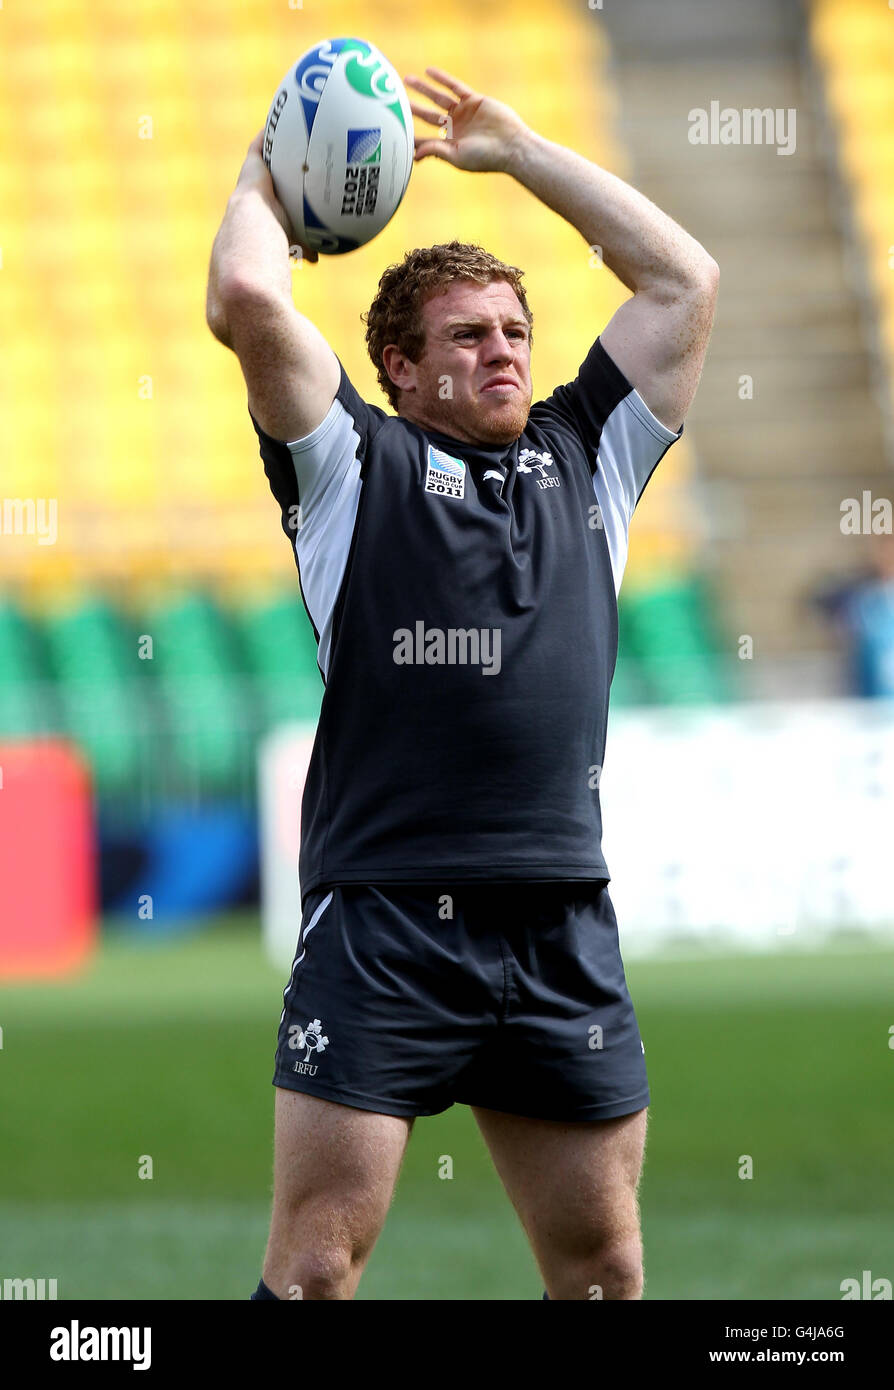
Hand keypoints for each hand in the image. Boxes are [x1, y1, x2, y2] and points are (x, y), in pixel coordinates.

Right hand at [237, 129, 318, 262]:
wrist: (254, 229)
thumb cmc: (274, 242)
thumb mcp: (293, 243)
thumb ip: (305, 247)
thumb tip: (315, 259)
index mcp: (266, 209)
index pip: (274, 195)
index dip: (280, 187)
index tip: (290, 179)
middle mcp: (258, 191)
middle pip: (269, 172)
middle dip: (277, 162)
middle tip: (290, 150)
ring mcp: (253, 176)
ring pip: (264, 155)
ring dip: (273, 141)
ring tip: (286, 125)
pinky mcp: (252, 164)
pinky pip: (260, 143)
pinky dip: (269, 130)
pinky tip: (283, 113)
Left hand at [404, 67, 529, 174]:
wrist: (512, 146)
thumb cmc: (485, 157)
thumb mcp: (457, 156)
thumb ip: (436, 150)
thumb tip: (414, 155)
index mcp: (449, 144)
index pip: (424, 139)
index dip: (409, 135)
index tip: (392, 130)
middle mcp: (454, 128)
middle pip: (427, 116)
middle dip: (411, 109)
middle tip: (394, 101)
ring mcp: (463, 113)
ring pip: (438, 98)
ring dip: (423, 89)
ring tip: (407, 81)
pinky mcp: (474, 101)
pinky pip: (455, 87)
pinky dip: (442, 79)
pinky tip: (429, 71)